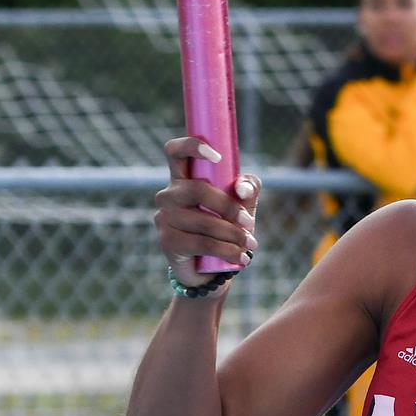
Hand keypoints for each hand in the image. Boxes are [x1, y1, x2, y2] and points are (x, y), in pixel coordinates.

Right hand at [157, 137, 260, 287]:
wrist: (209, 269)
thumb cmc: (225, 227)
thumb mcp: (242, 204)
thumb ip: (248, 188)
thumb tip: (241, 188)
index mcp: (183, 178)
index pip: (175, 151)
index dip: (192, 146)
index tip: (218, 157)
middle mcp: (168, 195)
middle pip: (198, 189)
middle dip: (230, 207)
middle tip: (250, 223)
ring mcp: (164, 218)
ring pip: (205, 221)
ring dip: (234, 234)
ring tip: (250, 244)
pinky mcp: (168, 242)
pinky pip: (203, 243)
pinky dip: (228, 251)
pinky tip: (242, 258)